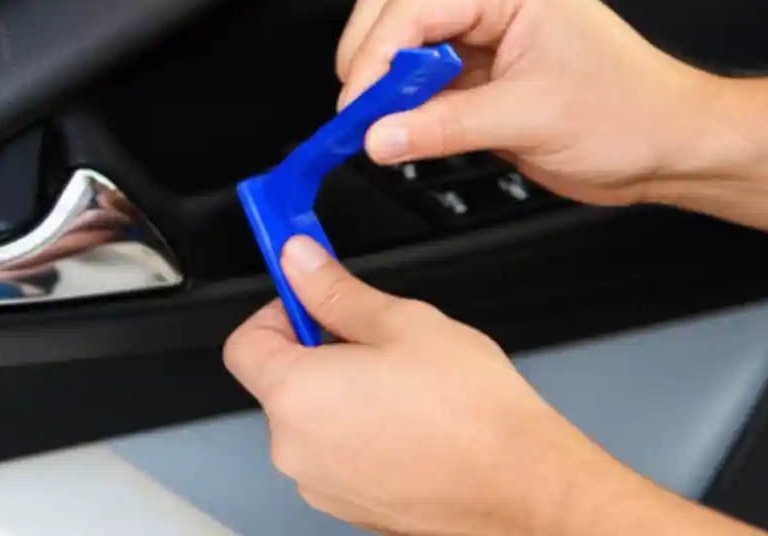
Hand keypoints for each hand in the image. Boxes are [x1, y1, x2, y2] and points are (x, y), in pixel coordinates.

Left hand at [223, 236, 767, 535]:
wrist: (523, 488)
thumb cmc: (473, 414)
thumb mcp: (403, 322)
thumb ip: (335, 289)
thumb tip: (299, 261)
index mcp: (296, 395)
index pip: (244, 342)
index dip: (277, 311)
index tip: (310, 298)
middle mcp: (294, 448)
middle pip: (279, 382)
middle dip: (317, 351)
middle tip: (372, 338)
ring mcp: (320, 484)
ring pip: (311, 420)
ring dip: (340, 393)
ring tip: (403, 383)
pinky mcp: (349, 506)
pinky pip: (336, 454)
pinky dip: (358, 432)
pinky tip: (409, 420)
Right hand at [336, 0, 739, 205]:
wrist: (672, 145)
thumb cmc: (632, 113)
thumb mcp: (531, 119)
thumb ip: (445, 127)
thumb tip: (379, 136)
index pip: (411, 6)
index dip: (374, 57)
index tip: (358, 108)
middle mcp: (490, 2)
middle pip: (391, 14)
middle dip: (368, 66)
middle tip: (361, 119)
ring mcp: (481, 37)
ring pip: (398, 48)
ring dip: (383, 90)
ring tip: (381, 131)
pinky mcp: (477, 75)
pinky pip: (419, 85)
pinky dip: (403, 111)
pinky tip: (404, 135)